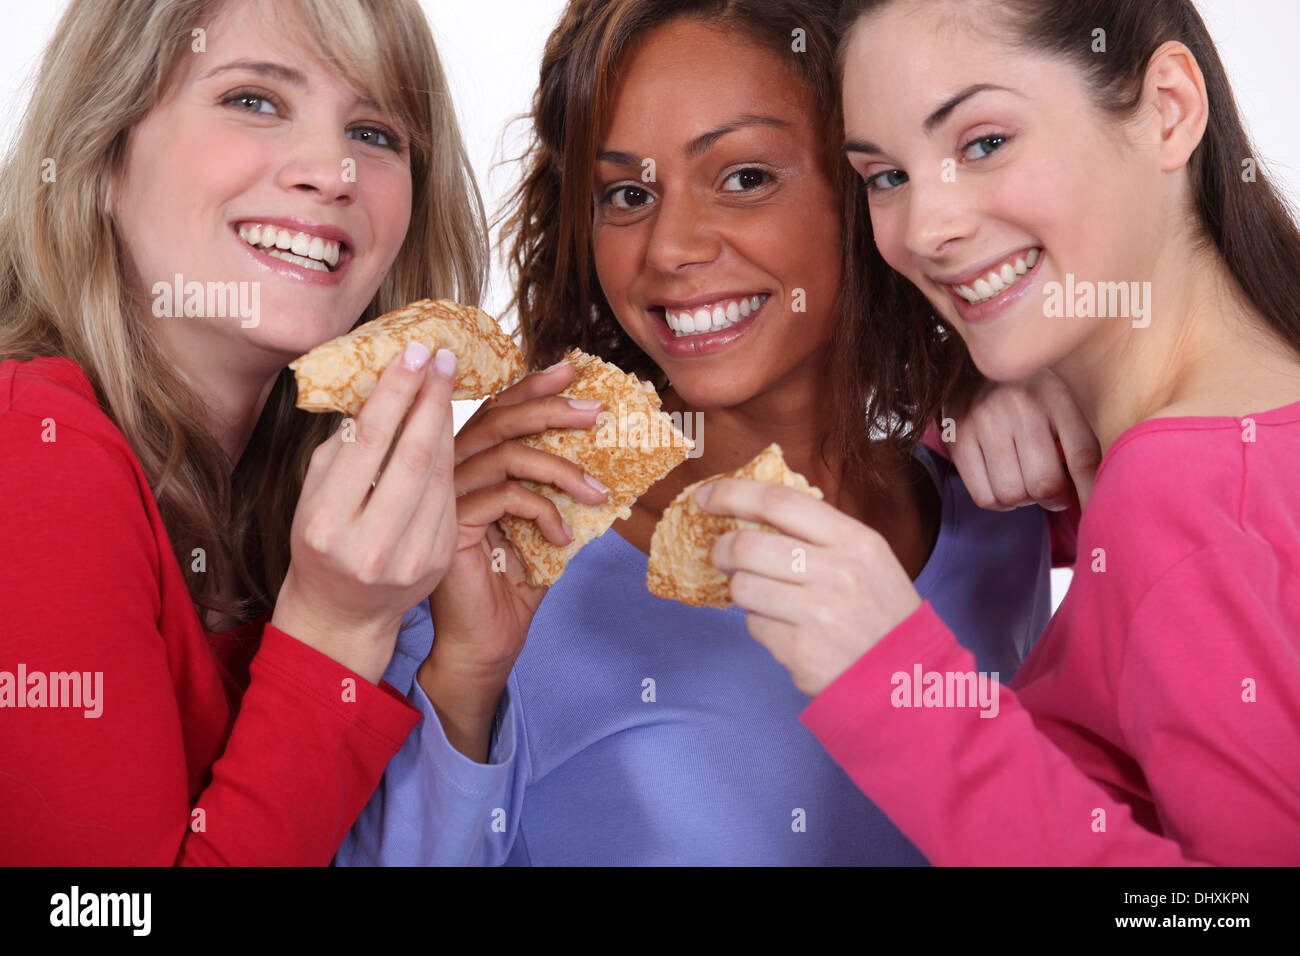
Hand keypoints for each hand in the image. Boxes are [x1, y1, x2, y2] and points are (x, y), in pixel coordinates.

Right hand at [271, 343, 458, 685]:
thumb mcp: (313, 497)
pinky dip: (451, 459)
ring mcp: (409, 558)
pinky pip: (449, 497)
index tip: (414, 353)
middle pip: (414, 455)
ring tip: (447, 384)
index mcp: (326, 523)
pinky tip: (448, 430)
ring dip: (448, 422)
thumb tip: (376, 388)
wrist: (342, 613)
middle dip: (432, 399)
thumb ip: (340, 450)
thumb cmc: (322, 542)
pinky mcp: (437, 562)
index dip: (396, 393)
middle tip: (443, 357)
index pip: (370, 443)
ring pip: (439, 475)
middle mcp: (369, 545)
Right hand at [417, 360, 609, 757]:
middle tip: (596, 411)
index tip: (572, 370)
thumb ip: (558, 489)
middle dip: (550, 408)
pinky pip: (504, 495)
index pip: (498, 411)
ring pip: (506, 453)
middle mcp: (450, 472)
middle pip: (498, 419)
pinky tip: (563, 537)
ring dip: (561, 468)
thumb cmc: (512, 585)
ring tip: (600, 492)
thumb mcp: (546, 526)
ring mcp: (445, 496)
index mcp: (470, 466)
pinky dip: (544, 510)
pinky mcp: (451, 524)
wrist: (485, 643)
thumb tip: (603, 454)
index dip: (532, 386)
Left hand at [696, 479, 920, 697]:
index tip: (705, 496)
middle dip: (721, 549)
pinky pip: (754, 626)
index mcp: (855, 541)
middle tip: (721, 555)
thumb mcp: (869, 558)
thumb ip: (819, 533)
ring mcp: (818, 615)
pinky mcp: (800, 651)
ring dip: (741, 589)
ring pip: (742, 587)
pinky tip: (787, 629)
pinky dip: (761, 624)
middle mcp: (837, 573)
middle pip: (747, 546)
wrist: (907, 676)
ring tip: (764, 596)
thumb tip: (754, 511)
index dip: (732, 494)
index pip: (779, 502)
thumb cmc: (882, 612)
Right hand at [947, 369, 1099, 511]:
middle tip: (1056, 491)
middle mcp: (1019, 406)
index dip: (1091, 494)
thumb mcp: (1069, 399)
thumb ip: (1087, 437)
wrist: (981, 364)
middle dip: (1055, 499)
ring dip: (1025, 500)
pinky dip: (999, 502)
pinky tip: (1005, 484)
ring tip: (1028, 482)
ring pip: (1012, 494)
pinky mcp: (958, 437)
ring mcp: (984, 421)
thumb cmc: (1036, 391)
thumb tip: (1105, 491)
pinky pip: (984, 497)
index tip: (1096, 510)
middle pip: (1044, 484)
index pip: (1082, 459)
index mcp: (1057, 394)